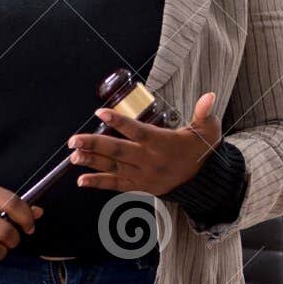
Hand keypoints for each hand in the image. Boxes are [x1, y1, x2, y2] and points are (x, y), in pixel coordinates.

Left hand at [68, 91, 221, 195]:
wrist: (203, 182)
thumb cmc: (201, 151)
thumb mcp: (208, 131)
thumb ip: (204, 113)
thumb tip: (209, 96)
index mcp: (163, 143)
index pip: (137, 131)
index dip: (119, 122)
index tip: (101, 112)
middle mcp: (150, 161)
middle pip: (118, 151)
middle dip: (94, 145)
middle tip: (74, 140)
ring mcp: (143, 175)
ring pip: (113, 168)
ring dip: (92, 162)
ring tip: (73, 157)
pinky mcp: (139, 186)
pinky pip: (116, 185)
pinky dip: (99, 182)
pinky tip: (81, 180)